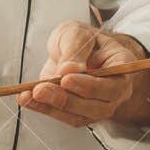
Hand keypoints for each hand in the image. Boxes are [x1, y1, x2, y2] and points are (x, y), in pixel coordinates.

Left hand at [16, 22, 149, 129]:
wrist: (78, 50)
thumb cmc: (84, 40)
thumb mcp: (77, 32)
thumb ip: (75, 48)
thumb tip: (68, 69)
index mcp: (122, 67)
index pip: (112, 85)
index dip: (89, 86)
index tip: (66, 79)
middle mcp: (115, 91)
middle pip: (96, 106)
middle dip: (66, 99)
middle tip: (41, 89)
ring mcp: (98, 105)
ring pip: (79, 116)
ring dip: (52, 107)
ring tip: (30, 95)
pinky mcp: (79, 113)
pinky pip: (63, 117)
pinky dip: (43, 109)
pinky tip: (27, 100)